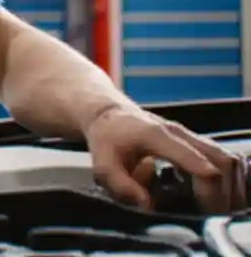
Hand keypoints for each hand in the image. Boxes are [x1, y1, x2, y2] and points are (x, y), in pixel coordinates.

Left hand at [85, 105, 246, 212]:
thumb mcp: (102, 163)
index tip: (209, 204)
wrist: (110, 115)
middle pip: (221, 160)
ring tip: (211, 206)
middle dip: (222, 192)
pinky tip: (209, 194)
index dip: (206, 181)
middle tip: (209, 214)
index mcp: (156, 135)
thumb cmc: (107, 138)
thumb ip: (120, 185)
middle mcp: (179, 133)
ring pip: (227, 159)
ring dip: (227, 186)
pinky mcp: (195, 143)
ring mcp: (190, 137)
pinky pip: (222, 160)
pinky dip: (224, 179)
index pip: (192, 156)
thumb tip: (146, 205)